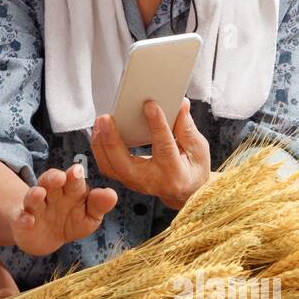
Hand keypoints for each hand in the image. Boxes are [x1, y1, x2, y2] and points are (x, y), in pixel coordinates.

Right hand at [10, 162, 117, 256]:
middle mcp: (51, 194)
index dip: (74, 176)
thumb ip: (99, 205)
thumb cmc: (71, 221)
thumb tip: (112, 194)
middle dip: (54, 178)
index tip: (77, 171)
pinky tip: (28, 221)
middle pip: (51, 182)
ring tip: (39, 193)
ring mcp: (35, 207)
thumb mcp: (88, 216)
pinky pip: (21, 218)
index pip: (73, 180)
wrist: (45, 237)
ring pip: (34, 197)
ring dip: (35, 194)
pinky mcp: (22, 221)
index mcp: (70, 190)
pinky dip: (23, 219)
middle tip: (60, 177)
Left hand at [90, 97, 209, 210]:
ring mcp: (135, 183)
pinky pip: (107, 166)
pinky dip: (100, 148)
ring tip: (100, 121)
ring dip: (101, 143)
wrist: (185, 193)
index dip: (156, 125)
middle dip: (112, 139)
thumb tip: (181, 104)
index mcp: (174, 172)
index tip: (149, 105)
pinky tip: (99, 131)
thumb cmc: (192, 169)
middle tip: (106, 117)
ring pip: (110, 166)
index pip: (164, 147)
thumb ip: (187, 128)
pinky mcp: (125, 179)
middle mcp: (151, 181)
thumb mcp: (198, 150)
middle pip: (124, 163)